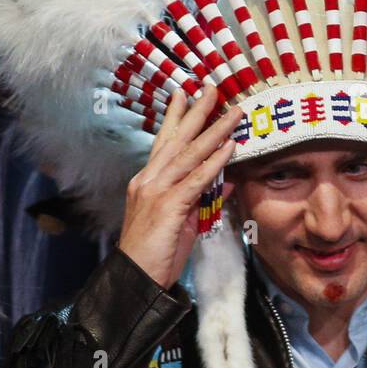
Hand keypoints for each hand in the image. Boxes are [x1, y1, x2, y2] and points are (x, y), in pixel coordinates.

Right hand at [117, 84, 242, 288]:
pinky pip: (195, 179)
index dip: (176, 117)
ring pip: (189, 154)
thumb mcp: (184, 222)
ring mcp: (156, 191)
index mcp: (148, 181)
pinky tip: (229, 147)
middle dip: (196, 111)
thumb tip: (226, 183)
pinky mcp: (167, 206)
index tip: (185, 94)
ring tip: (232, 111)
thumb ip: (202, 200)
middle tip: (211, 87)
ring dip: (214, 130)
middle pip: (176, 139)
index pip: (164, 143)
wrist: (134, 279)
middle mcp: (149, 180)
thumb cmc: (156, 253)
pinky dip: (214, 162)